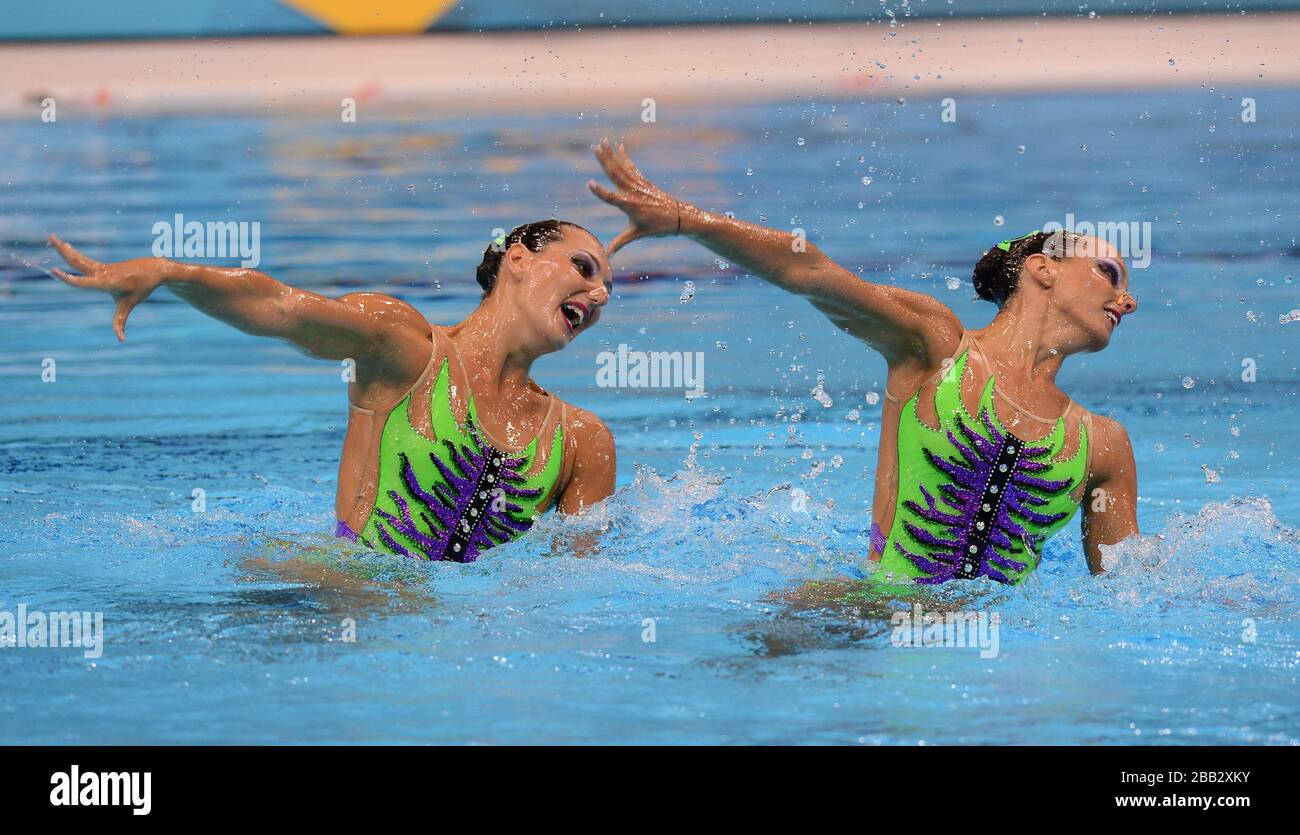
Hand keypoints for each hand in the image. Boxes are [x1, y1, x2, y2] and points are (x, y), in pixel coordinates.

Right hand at [48, 235, 165, 340]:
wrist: (154, 270)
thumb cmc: (142, 288)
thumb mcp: (130, 305)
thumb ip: (120, 321)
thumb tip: (121, 340)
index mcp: (107, 282)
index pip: (83, 282)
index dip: (68, 278)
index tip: (54, 271)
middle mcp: (102, 272)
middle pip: (78, 261)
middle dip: (63, 250)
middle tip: (51, 238)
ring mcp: (103, 267)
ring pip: (80, 258)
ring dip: (66, 248)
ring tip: (53, 238)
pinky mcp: (104, 265)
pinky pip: (86, 260)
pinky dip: (75, 254)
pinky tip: (67, 247)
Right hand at [587, 138, 683, 254]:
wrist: (678, 217)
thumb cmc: (657, 227)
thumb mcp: (637, 235)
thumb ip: (620, 243)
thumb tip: (608, 257)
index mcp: (629, 205)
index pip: (611, 198)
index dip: (600, 192)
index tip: (589, 183)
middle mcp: (633, 192)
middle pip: (615, 174)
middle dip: (604, 160)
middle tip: (594, 147)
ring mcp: (638, 185)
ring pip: (622, 167)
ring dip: (611, 154)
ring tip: (603, 141)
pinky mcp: (643, 182)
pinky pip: (632, 167)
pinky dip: (625, 157)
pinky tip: (620, 147)